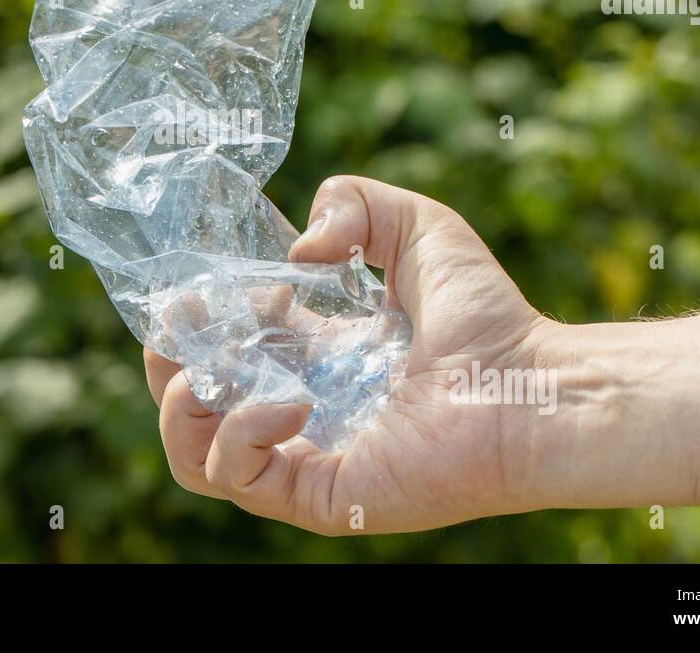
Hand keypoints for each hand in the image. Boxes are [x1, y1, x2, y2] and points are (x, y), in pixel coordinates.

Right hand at [144, 175, 556, 533]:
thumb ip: (355, 204)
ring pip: (196, 456)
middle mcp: (301, 410)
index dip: (204, 315)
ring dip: (179, 409)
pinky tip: (287, 398)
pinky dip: (241, 435)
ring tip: (202, 373)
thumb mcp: (416, 226)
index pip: (228, 347)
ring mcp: (306, 457)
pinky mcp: (319, 496)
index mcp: (315, 358)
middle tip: (176, 324)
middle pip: (192, 404)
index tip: (214, 284)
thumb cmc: (488, 315)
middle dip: (166, 363)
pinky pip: (240, 478)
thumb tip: (298, 252)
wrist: (533, 385)